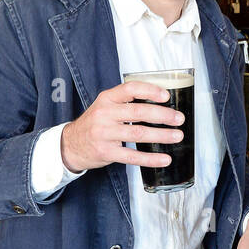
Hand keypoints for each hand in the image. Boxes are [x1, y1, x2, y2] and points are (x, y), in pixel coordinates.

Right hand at [60, 80, 183, 172]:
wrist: (70, 145)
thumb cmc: (94, 124)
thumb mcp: (105, 106)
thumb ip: (126, 102)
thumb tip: (159, 102)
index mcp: (106, 99)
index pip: (129, 89)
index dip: (149, 90)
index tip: (166, 95)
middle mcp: (104, 114)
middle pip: (138, 112)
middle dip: (162, 115)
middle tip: (179, 118)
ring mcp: (104, 134)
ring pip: (138, 133)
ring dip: (161, 135)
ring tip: (177, 135)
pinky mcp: (106, 153)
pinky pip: (132, 156)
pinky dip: (150, 158)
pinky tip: (164, 158)